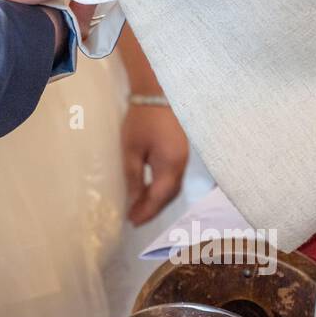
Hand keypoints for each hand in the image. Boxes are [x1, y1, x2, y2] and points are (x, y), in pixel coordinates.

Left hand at [121, 104, 188, 225]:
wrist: (157, 94)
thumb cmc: (141, 121)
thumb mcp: (131, 150)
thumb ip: (134, 177)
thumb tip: (133, 201)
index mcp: (170, 165)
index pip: (159, 197)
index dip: (146, 211)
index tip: (132, 221)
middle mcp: (181, 165)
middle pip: (169, 196)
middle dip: (152, 209)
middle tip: (134, 218)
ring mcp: (183, 158)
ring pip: (172, 188)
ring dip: (158, 201)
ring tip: (140, 209)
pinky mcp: (180, 153)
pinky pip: (173, 178)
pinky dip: (162, 189)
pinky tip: (151, 192)